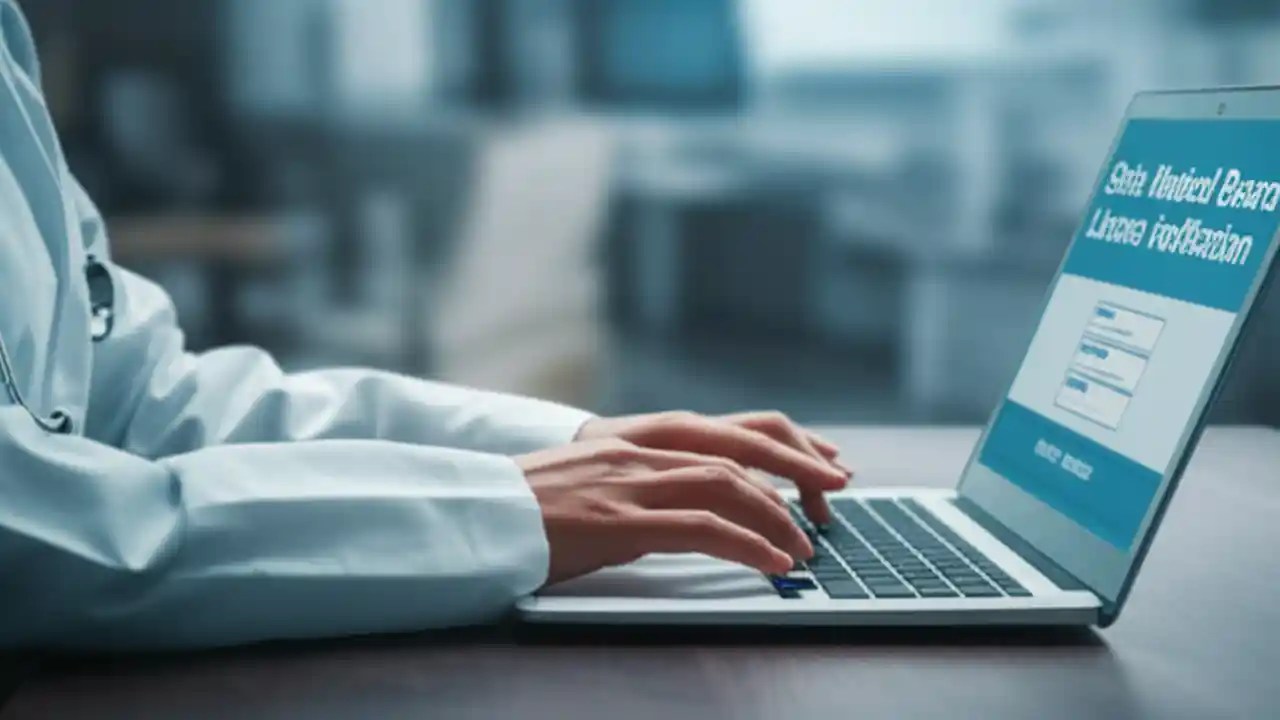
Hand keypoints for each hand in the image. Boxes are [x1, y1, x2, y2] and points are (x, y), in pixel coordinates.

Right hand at [518, 438, 814, 584]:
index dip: (777, 449)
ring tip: (802, 548)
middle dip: (794, 476)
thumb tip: (680, 513)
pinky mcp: (621, 520)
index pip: (726, 434)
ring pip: (728, 488)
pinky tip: (772, 563)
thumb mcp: (591, 481)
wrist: (475, 513)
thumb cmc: (527, 506)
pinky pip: (702, 529)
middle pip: (739, 454)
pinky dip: (746, 545)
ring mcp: (631, 483)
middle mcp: (640, 452)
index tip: (813, 467)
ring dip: (776, 518)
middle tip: (832, 496)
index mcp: (636, 440)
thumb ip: (638, 486)